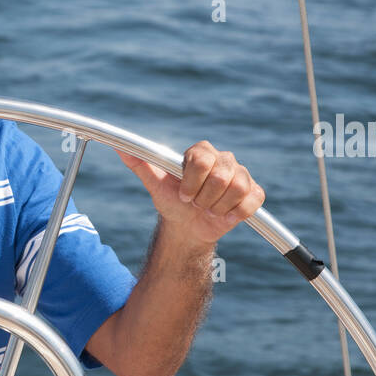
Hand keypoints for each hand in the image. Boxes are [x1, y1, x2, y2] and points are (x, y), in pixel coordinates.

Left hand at [115, 140, 264, 247]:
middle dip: (203, 198)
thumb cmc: (173, 202)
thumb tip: (120, 148)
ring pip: (237, 189)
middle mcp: (224, 159)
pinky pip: (251, 202)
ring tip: (209, 209)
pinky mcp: (254, 193)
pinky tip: (224, 214)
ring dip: (217, 207)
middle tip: (196, 203)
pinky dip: (235, 213)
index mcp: (202, 152)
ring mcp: (242, 175)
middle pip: (221, 176)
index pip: (202, 160)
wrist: (188, 227)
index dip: (192, 183)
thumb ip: (140, 164)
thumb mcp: (155, 185)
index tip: (183, 195)